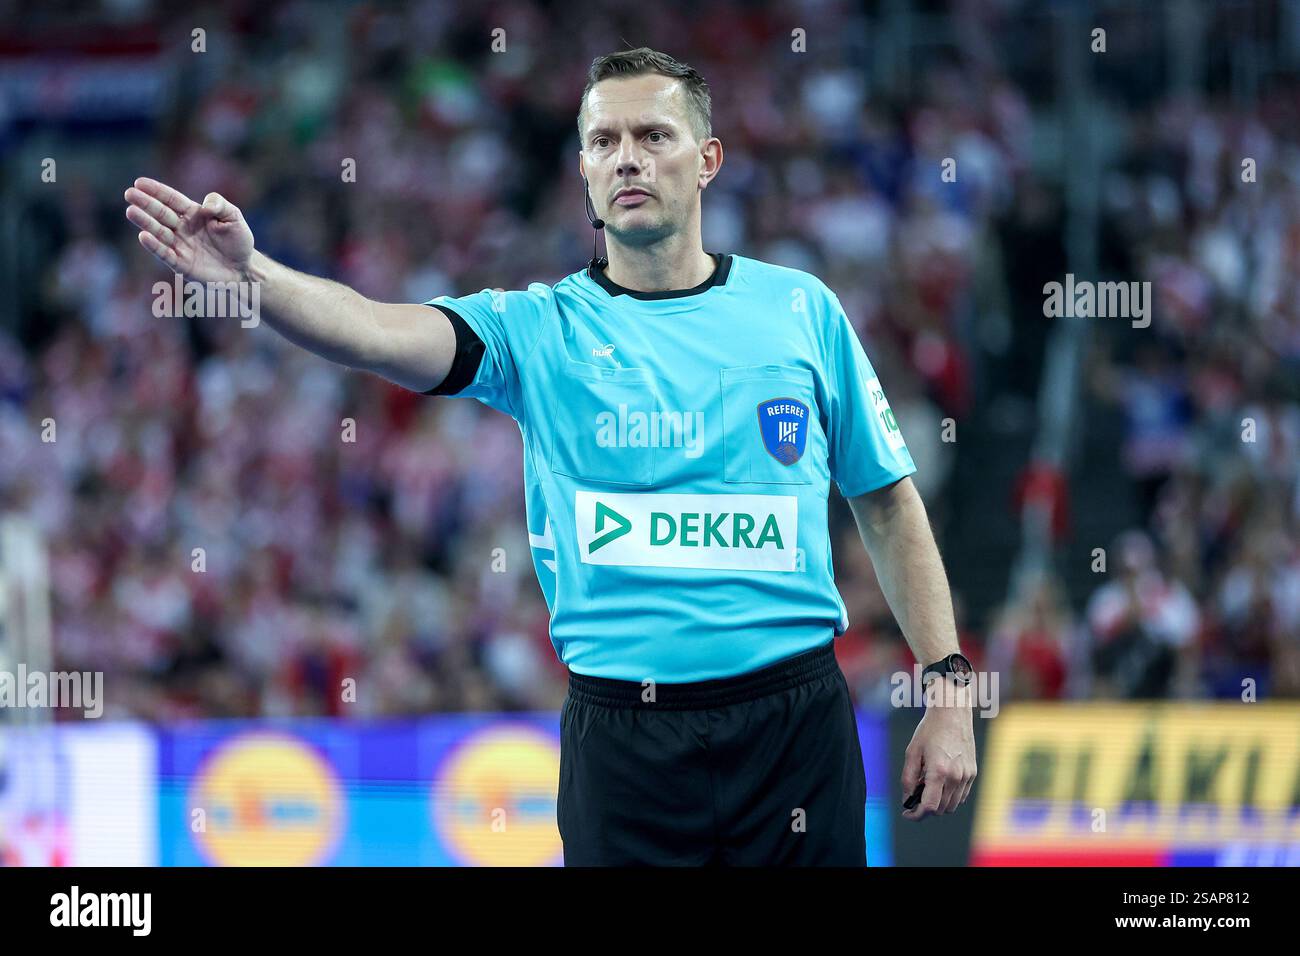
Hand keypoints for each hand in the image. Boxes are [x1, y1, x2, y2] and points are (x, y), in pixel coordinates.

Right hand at [124, 178, 254, 282]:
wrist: (245, 269)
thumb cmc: (238, 241)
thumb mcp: (234, 217)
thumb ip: (220, 204)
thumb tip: (205, 205)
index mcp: (193, 214)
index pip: (172, 200)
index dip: (156, 191)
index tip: (139, 182)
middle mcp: (183, 228)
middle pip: (161, 214)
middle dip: (145, 204)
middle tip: (129, 194)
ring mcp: (180, 246)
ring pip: (159, 232)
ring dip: (145, 222)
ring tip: (131, 211)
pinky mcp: (181, 264)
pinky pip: (165, 254)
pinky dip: (154, 246)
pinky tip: (143, 236)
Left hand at [900, 682, 976, 819]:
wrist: (952, 713)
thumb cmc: (929, 730)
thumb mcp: (912, 752)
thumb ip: (908, 778)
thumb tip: (908, 798)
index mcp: (939, 772)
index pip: (930, 807)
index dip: (917, 815)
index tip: (908, 814)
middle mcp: (956, 777)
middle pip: (941, 809)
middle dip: (926, 808)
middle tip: (915, 797)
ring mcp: (967, 776)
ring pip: (952, 805)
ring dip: (939, 804)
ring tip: (927, 787)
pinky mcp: (972, 772)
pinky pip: (962, 796)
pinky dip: (950, 797)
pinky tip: (940, 783)